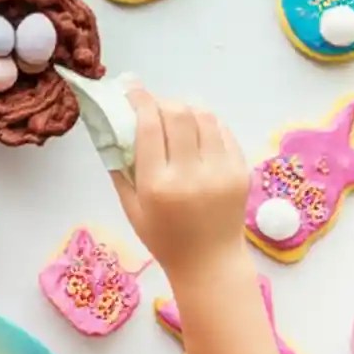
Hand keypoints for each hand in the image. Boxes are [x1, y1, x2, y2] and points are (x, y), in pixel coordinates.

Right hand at [111, 83, 250, 280]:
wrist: (210, 263)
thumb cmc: (163, 238)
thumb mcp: (130, 208)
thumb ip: (120, 167)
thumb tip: (112, 126)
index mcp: (158, 185)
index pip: (149, 126)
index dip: (139, 100)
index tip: (131, 90)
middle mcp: (191, 175)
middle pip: (179, 114)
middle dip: (162, 102)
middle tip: (153, 106)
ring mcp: (220, 172)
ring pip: (204, 117)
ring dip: (186, 110)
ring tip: (175, 118)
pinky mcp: (240, 171)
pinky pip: (223, 132)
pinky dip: (207, 125)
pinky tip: (196, 133)